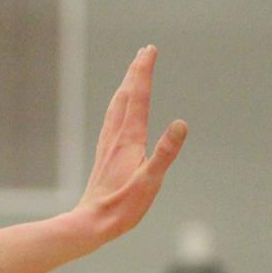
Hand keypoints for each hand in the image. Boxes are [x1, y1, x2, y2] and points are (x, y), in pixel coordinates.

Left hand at [75, 47, 185, 244]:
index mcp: (129, 139)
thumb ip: (166, 152)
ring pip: (117, 106)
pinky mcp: (104, 156)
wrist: (91, 223)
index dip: (144, 71)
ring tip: (132, 73)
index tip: (150, 49)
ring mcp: (108, 145)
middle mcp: (116, 137)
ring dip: (126, 86)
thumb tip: (181, 124)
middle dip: (136, 72)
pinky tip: (118, 112)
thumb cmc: (122, 207)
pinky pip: (112, 121)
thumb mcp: (151, 181)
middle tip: (145, 51)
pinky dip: (119, 106)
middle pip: (126, 95)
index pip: (139, 97)